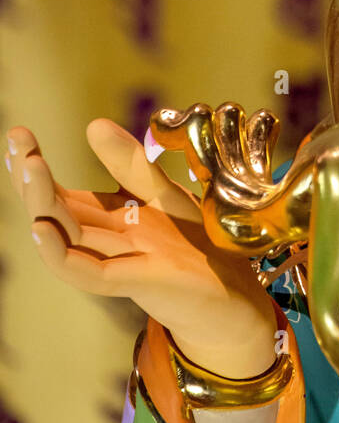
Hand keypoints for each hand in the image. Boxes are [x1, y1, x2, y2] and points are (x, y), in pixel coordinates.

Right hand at [5, 120, 276, 378]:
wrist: (232, 299)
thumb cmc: (193, 247)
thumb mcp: (163, 194)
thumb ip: (129, 165)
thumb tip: (93, 123)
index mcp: (102, 220)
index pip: (56, 193)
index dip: (32, 167)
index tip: (18, 134)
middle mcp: (101, 242)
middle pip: (53, 211)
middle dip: (30, 179)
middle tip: (18, 141)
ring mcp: (116, 263)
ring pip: (65, 236)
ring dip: (43, 202)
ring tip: (30, 166)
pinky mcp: (138, 281)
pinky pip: (89, 272)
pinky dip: (62, 253)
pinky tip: (43, 227)